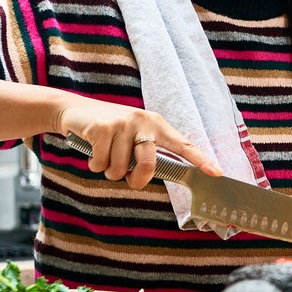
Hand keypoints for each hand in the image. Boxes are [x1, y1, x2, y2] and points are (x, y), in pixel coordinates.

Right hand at [51, 96, 218, 191]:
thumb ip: (146, 153)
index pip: (183, 144)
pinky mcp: (101, 128)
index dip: (200, 159)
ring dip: (109, 171)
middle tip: (128, 179)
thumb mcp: (133, 136)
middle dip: (136, 180)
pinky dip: (94, 164)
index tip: (216, 172)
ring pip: (119, 170)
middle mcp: (143, 121)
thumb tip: (147, 178)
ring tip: (105, 155)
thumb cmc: (109, 130)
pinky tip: (92, 150)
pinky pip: (100, 164)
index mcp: (156, 124)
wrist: (75, 111)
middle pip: (147, 165)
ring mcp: (122, 123)